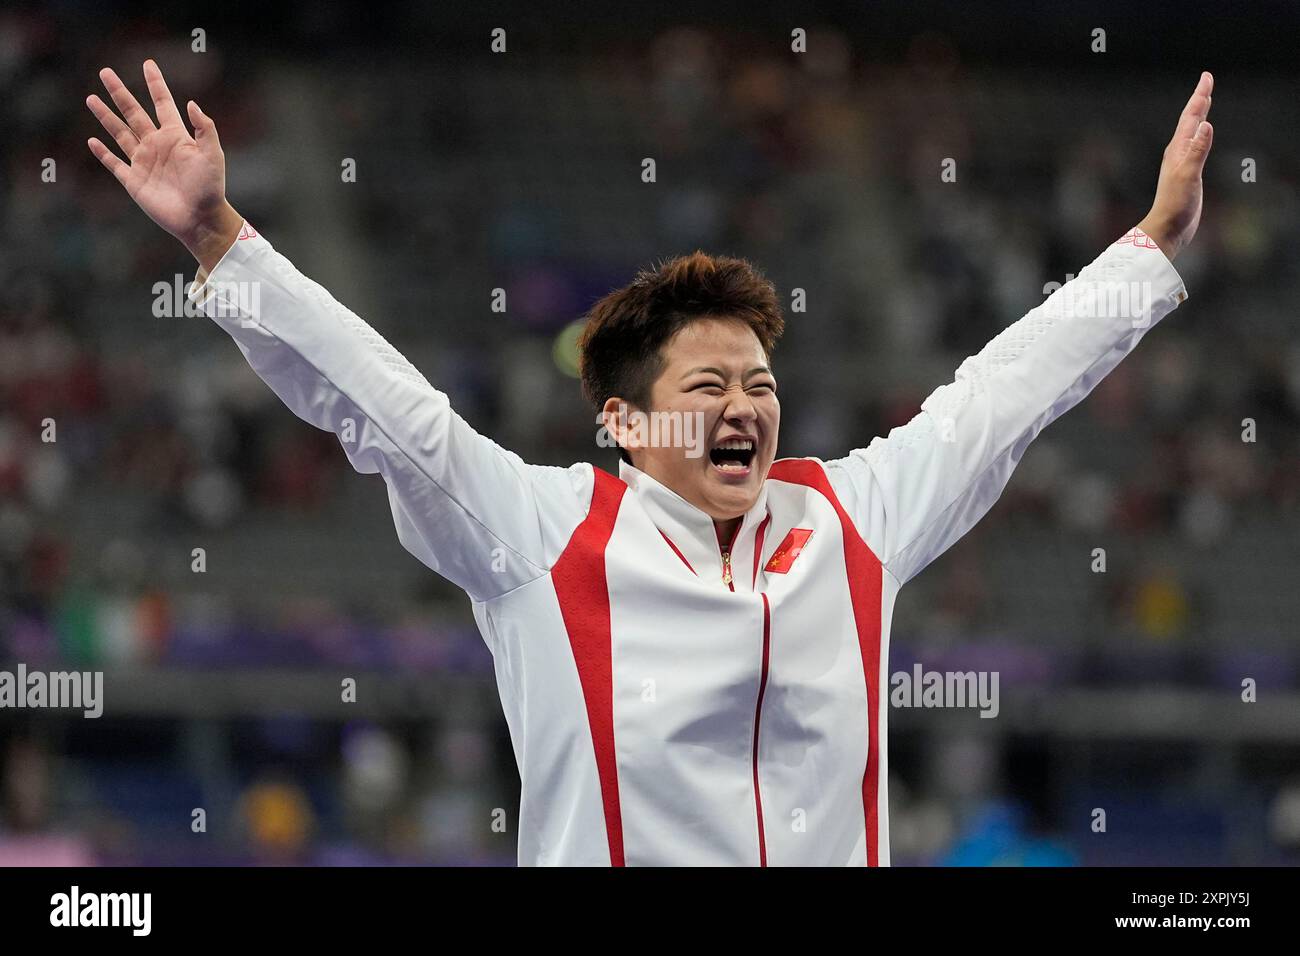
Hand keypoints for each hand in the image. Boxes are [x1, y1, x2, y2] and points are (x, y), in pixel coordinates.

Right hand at [86, 59, 242, 270]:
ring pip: (120, 133)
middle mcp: (157, 146)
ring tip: (91, 98)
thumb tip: (191, 103)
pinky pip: (115, 164)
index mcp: (176, 137)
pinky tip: (93, 141)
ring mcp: (144, 162)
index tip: (148, 64)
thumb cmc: (210, 188)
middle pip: (133, 113)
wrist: (200, 218)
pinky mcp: (134, 181)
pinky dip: (103, 153)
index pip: (163, 104)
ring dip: (105, 116)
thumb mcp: (213, 155)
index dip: (155, 84)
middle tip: (105, 72)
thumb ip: (205, 129)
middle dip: (120, 93)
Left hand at [1137, 72, 1214, 260]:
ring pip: (1192, 132)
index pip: (1191, 116)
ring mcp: (1182, 163)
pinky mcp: (1187, 174)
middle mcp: (1178, 153)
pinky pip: (1195, 146)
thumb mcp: (1189, 176)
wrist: (1166, 229)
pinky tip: (1201, 136)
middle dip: (1200, 100)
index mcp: (1178, 149)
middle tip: (1207, 82)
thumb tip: (1206, 125)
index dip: (1200, 96)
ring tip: (1204, 102)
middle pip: (1190, 120)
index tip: (1206, 78)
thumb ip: (1198, 151)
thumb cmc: (1175, 205)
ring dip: (1199, 115)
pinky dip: (1201, 135)